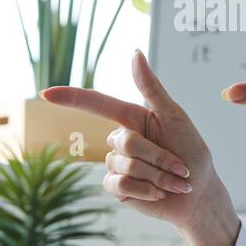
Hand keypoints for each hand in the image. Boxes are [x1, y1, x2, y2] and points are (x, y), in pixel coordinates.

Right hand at [41, 50, 235, 238]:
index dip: (71, 98)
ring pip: (124, 165)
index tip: (45, 93)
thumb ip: (151, 87)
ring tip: (172, 181)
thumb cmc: (191, 153)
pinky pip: (120, 185)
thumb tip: (135, 52)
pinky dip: (145, 190)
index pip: (96, 104)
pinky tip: (158, 193)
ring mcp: (117, 165)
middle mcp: (120, 140)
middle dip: (157, 155)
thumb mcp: (175, 116)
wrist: (199, 193)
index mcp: (132, 118)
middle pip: (125, 142)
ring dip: (156, 175)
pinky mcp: (118, 189)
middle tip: (178, 166)